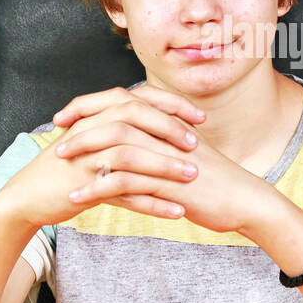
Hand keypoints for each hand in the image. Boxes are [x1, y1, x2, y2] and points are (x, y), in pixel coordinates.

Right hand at [0, 84, 205, 227]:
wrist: (27, 196)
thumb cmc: (66, 168)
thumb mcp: (92, 141)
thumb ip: (121, 129)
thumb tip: (160, 123)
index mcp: (96, 115)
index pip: (139, 98)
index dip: (171, 105)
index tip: (199, 117)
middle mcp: (90, 130)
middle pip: (134, 117)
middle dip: (170, 129)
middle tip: (196, 144)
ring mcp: (86, 158)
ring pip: (130, 155)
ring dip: (165, 166)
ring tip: (193, 176)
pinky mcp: (84, 187)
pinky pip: (124, 194)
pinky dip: (152, 203)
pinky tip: (176, 212)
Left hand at [51, 88, 275, 235]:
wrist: (246, 200)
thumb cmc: (217, 181)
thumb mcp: (186, 154)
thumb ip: (162, 143)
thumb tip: (135, 144)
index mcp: (168, 122)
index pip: (123, 102)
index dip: (91, 106)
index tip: (66, 117)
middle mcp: (166, 133)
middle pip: (114, 117)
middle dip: (81, 127)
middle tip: (56, 140)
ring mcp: (167, 156)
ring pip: (116, 146)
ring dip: (83, 155)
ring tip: (60, 167)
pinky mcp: (168, 182)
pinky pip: (125, 180)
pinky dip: (97, 187)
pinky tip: (78, 198)